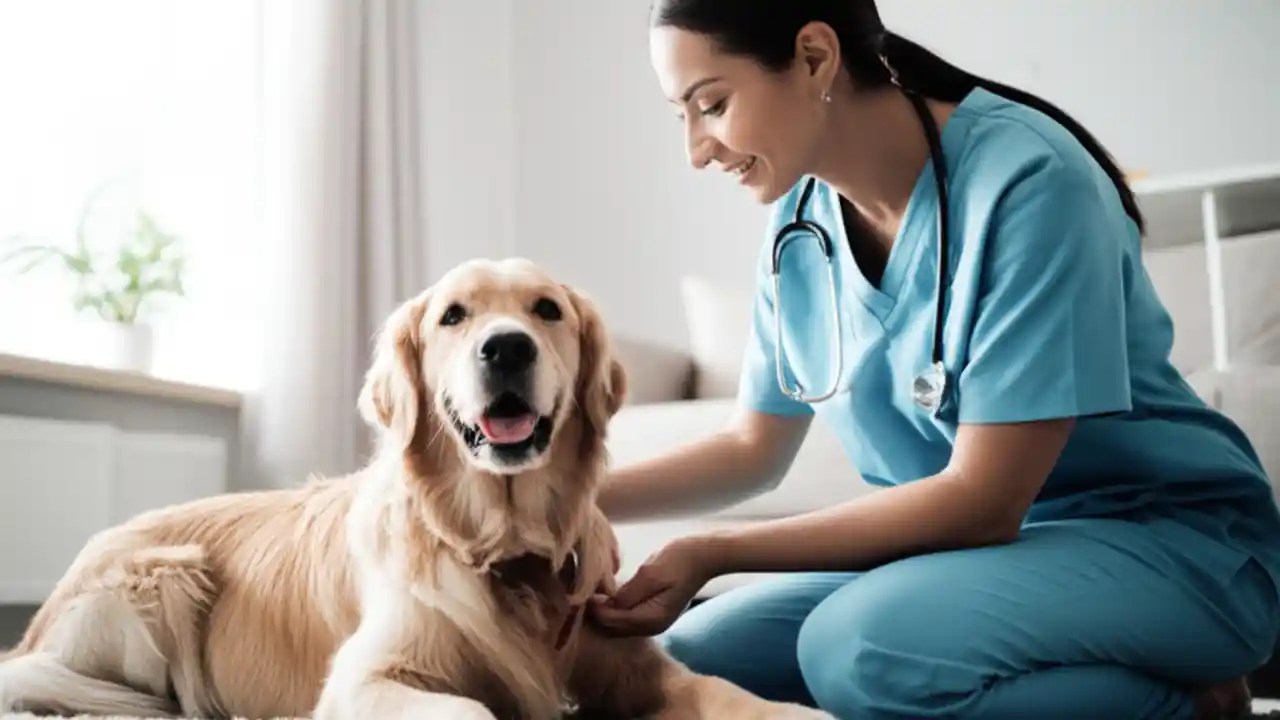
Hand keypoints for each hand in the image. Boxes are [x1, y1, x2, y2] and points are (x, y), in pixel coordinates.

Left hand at [588, 535, 719, 636]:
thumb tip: (604, 604)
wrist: (704, 555)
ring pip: (618, 624)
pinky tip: (607, 593)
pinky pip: (627, 617)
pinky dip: (615, 608)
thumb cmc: (678, 560)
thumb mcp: (649, 574)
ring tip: (590, 591)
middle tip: (580, 591)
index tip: (580, 590)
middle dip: (596, 613)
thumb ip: (626, 593)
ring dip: (604, 611)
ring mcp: (654, 622)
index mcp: (651, 619)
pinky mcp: (654, 613)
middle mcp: (652, 627)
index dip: (593, 608)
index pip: (612, 621)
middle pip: (613, 627)